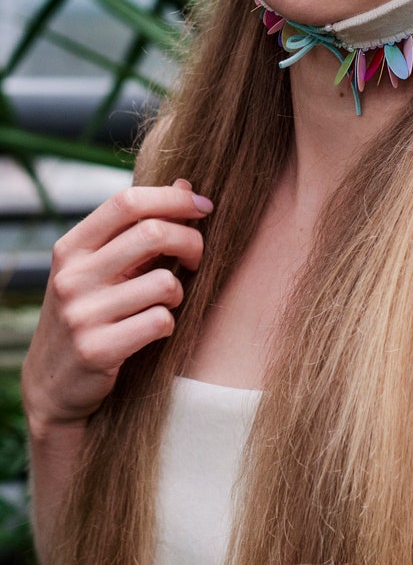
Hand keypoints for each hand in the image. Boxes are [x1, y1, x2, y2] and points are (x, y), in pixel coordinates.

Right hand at [22, 180, 208, 435]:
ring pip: (164, 282)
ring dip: (179, 291)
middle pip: (152, 233)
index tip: (203, 207)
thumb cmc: (90, 313)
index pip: (127, 202)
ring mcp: (80, 314)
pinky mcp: (96, 350)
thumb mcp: (102, 267)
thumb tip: (185, 184)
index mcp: (71, 248)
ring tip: (167, 301)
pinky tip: (155, 327)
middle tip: (198, 258)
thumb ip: (140, 227)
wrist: (53, 385)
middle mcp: (71, 276)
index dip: (172, 199)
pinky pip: (160, 321)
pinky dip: (169, 322)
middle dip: (191, 241)